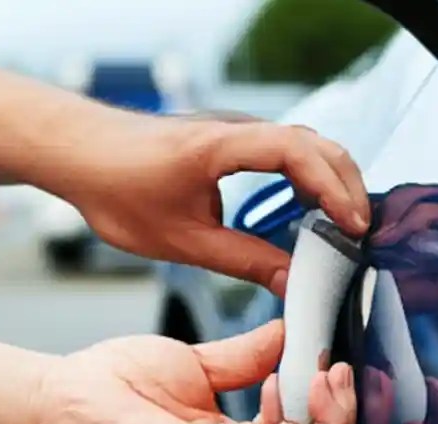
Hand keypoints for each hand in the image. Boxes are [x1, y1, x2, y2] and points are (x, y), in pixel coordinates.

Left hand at [29, 321, 356, 423]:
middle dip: (345, 413)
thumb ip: (252, 358)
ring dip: (330, 420)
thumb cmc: (114, 388)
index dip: (331, 400)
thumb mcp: (201, 366)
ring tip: (319, 375)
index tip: (328, 355)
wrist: (64, 402)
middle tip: (337, 367)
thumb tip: (293, 334)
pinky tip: (279, 399)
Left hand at [40, 109, 371, 295]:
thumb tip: (291, 280)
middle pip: (315, 144)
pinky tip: (304, 209)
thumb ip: (243, 260)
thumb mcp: (182, 240)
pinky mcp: (229, 140)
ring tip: (342, 225)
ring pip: (303, 144)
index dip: (333, 189)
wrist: (75, 151)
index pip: (299, 155)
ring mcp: (234, 132)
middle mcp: (236, 130)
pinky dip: (307, 177)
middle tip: (361, 232)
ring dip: (329, 180)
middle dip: (346, 185)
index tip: (352, 226)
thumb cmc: (116, 187)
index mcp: (223, 146)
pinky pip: (284, 151)